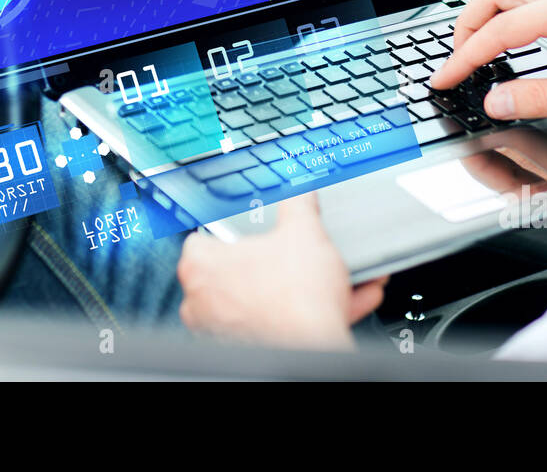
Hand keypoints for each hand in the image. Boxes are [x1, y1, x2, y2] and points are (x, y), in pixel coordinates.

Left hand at [177, 193, 387, 349]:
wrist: (316, 347)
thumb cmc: (296, 297)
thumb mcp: (304, 232)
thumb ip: (299, 205)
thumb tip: (303, 195)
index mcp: (202, 265)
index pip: (201, 238)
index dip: (230, 231)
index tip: (251, 232)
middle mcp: (203, 302)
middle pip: (233, 271)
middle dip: (270, 264)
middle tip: (296, 255)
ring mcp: (222, 331)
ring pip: (261, 300)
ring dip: (296, 289)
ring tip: (331, 276)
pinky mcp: (247, 351)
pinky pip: (280, 324)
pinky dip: (308, 313)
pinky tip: (345, 299)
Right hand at [429, 0, 546, 119]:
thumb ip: (541, 97)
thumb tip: (497, 102)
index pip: (500, 29)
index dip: (465, 56)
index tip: (446, 76)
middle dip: (469, 21)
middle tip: (457, 57)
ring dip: (491, 9)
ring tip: (479, 43)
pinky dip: (515, 5)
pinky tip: (515, 30)